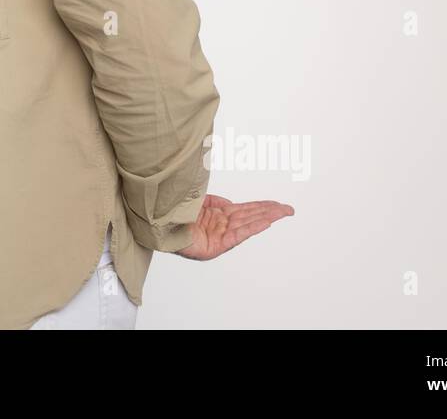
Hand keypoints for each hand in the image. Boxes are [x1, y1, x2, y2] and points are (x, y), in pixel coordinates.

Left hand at [173, 194, 293, 260]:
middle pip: (250, 216)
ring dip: (266, 218)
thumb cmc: (172, 212)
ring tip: (282, 213)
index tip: (277, 204)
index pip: (245, 210)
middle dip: (271, 212)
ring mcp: (219, 236)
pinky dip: (252, 228)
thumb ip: (214, 201)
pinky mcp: (215, 246)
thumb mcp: (198, 200)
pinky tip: (265, 223)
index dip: (262, 206)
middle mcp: (221, 226)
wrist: (157, 224)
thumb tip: (228, 203)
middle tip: (289, 209)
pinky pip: (237, 235)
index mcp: (217, 215)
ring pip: (248, 224)